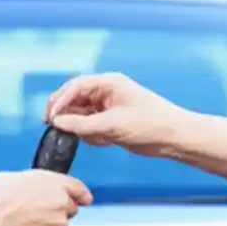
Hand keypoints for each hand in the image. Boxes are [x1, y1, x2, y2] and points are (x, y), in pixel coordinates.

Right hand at [0, 169, 92, 225]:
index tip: (83, 198)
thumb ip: (35, 182)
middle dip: (58, 210)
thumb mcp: (13, 178)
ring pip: (61, 225)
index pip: (78, 188)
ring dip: (49, 225)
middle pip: (70, 208)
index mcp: (53, 182)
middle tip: (36, 212)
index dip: (81, 194)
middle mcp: (61, 201)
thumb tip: (36, 187)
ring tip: (25, 223)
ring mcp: (59, 223)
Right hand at [44, 73, 190, 156]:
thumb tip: (58, 122)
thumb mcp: (112, 125)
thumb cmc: (150, 124)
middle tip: (55, 128)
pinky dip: (92, 134)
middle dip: (66, 113)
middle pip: (76, 98)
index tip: (51, 118)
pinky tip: (102, 142)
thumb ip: (82, 124)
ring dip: (80, 126)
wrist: (175, 137)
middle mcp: (108, 91)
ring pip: (83, 113)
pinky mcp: (114, 120)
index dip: (60, 101)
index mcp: (109, 83)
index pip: (76, 87)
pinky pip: (93, 124)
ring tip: (92, 138)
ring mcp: (111, 106)